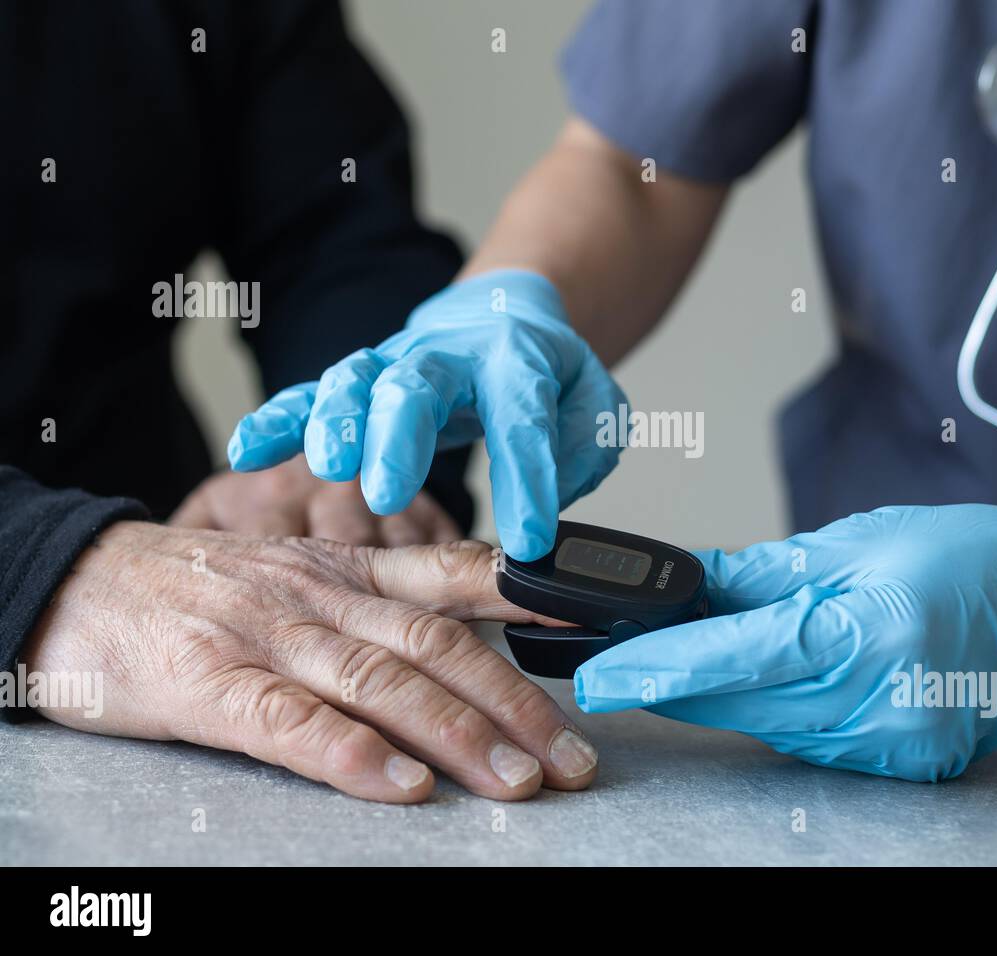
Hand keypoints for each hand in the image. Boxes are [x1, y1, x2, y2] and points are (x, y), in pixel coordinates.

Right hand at [24, 522, 598, 801]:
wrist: (75, 579)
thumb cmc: (198, 587)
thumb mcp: (300, 576)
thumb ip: (377, 604)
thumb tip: (461, 640)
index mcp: (346, 573)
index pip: (455, 576)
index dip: (530, 594)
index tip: (596, 618)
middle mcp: (319, 599)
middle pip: (436, 646)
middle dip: (514, 703)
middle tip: (571, 759)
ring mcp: (263, 638)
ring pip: (378, 682)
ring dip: (456, 735)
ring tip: (514, 783)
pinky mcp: (204, 685)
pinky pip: (285, 722)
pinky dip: (348, 754)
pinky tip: (398, 785)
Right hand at [226, 270, 625, 559]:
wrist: (501, 317)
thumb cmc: (545, 375)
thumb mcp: (592, 408)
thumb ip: (582, 451)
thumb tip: (555, 505)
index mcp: (516, 362)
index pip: (522, 418)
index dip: (527, 478)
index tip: (529, 538)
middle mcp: (445, 358)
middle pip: (416, 387)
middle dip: (397, 437)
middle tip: (386, 490)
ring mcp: (392, 365)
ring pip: (354, 382)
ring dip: (335, 425)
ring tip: (328, 469)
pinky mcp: (356, 384)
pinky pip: (308, 396)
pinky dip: (278, 421)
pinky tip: (249, 452)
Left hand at [574, 505, 996, 781]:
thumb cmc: (955, 552)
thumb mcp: (845, 543)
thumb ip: (752, 576)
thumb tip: (675, 588)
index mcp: (867, 628)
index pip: (734, 656)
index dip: (655, 668)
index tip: (596, 676)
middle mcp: (886, 698)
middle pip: (742, 705)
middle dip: (683, 683)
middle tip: (636, 657)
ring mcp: (903, 742)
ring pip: (774, 730)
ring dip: (741, 695)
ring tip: (748, 648)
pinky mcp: (913, 764)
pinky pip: (816, 745)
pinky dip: (792, 713)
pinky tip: (806, 677)